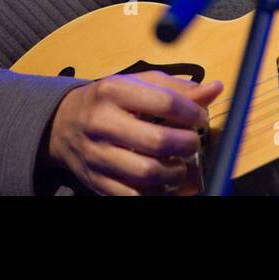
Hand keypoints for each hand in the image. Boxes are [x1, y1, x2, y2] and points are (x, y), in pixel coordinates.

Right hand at [40, 70, 222, 195]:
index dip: (192, 113)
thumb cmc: (111, 101)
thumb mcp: (139, 83)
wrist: (63, 123)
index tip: (201, 118)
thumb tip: (215, 90)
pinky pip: (133, 196)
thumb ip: (177, 88)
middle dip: (186, 145)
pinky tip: (165, 183)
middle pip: (157, 142)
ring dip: (175, 174)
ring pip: (146, 174)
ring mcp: (97, 155)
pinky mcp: (96, 181)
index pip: (165, 102)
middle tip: (193, 143)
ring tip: (181, 166)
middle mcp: (102, 123)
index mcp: (115, 91)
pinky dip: (157, 194)